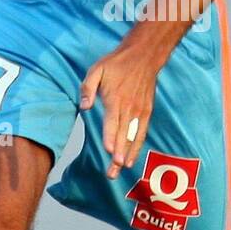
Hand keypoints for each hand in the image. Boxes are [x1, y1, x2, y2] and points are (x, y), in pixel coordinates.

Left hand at [80, 42, 160, 178]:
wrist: (144, 56)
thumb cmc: (117, 63)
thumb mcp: (97, 70)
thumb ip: (88, 88)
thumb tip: (84, 107)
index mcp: (115, 99)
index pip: (113, 122)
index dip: (111, 137)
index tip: (110, 152)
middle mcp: (129, 108)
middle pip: (123, 136)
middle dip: (118, 156)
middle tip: (112, 173)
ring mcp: (140, 112)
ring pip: (133, 138)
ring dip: (127, 155)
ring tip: (120, 170)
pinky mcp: (146, 112)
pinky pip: (142, 133)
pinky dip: (137, 147)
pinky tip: (131, 159)